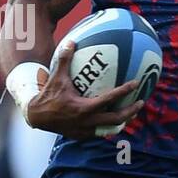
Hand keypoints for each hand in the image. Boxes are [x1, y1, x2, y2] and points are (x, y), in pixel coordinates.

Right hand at [25, 40, 143, 139]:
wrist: (36, 117)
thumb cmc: (48, 95)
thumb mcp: (56, 77)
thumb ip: (64, 59)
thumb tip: (71, 41)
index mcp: (84, 107)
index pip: (110, 98)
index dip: (125, 91)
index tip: (136, 83)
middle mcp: (87, 121)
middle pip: (116, 118)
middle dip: (131, 111)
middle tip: (141, 102)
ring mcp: (86, 131)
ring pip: (110, 128)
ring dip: (122, 121)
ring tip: (132, 113)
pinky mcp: (82, 136)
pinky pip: (100, 132)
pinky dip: (109, 126)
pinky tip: (114, 120)